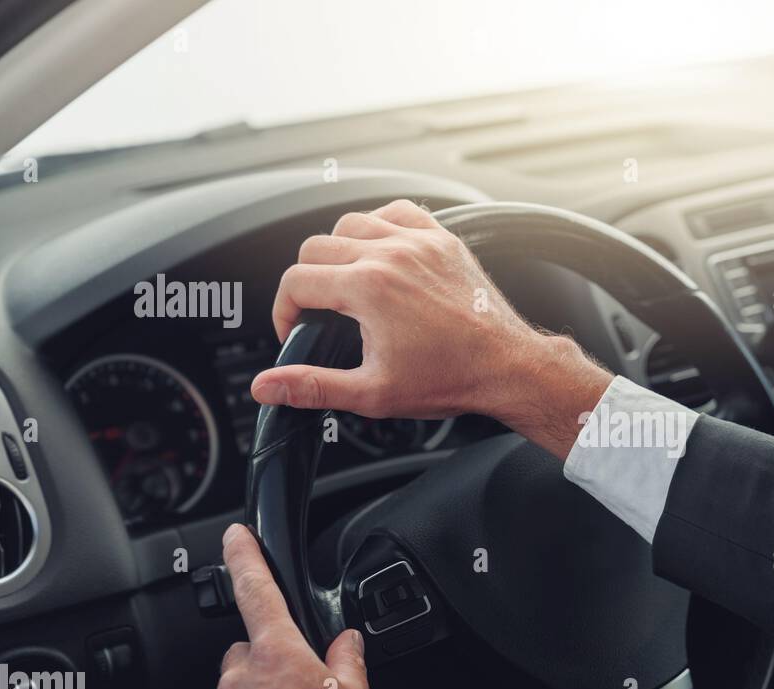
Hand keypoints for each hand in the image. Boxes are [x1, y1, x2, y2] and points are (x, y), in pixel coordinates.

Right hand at [249, 199, 611, 458]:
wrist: (507, 366)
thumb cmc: (451, 379)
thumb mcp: (373, 393)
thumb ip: (313, 386)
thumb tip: (266, 387)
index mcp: (368, 288)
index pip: (296, 281)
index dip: (284, 311)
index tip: (296, 332)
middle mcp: (391, 254)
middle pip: (316, 247)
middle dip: (306, 281)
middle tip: (318, 313)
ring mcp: (419, 242)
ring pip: (351, 222)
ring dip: (337, 249)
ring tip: (344, 284)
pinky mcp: (442, 239)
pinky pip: (397, 211)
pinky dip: (379, 225)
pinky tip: (379, 251)